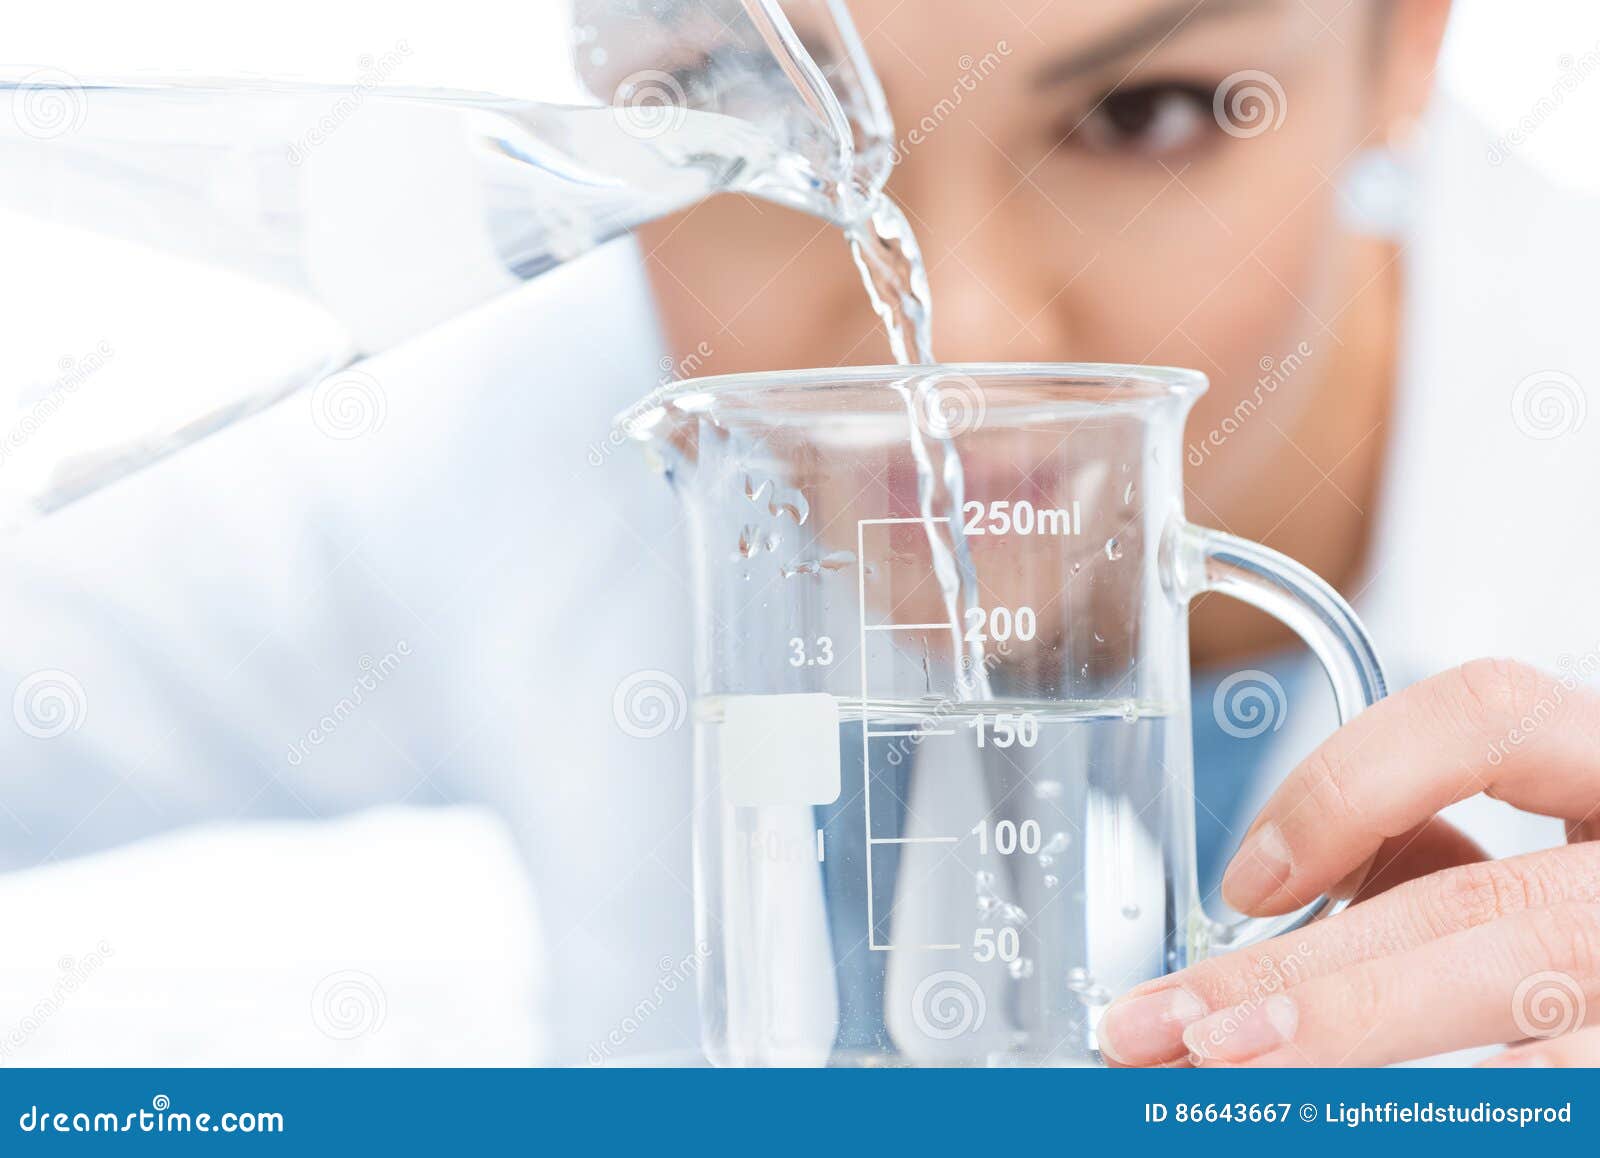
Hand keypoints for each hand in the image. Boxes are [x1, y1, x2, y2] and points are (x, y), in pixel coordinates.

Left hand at [1099, 658, 1599, 1066]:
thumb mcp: (1562, 822)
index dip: (1354, 781)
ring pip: (1529, 1016)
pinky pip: (1563, 1085)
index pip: (1492, 712)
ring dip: (1359, 1062)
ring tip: (1221, 1088)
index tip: (1243, 880)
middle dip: (1301, 986)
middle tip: (1151, 1032)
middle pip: (1483, 914)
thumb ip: (1445, 841)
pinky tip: (1389, 1110)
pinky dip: (1480, 1101)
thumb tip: (1290, 895)